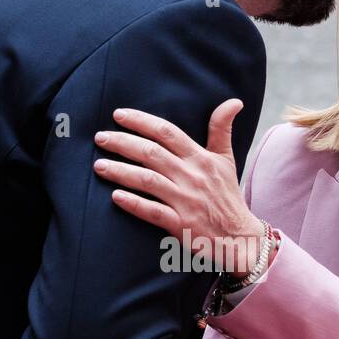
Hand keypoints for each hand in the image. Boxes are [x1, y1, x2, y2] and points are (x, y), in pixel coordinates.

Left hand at [93, 100, 265, 277]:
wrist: (239, 237)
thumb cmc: (227, 197)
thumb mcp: (227, 160)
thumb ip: (222, 129)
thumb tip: (233, 101)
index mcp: (201, 158)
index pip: (167, 133)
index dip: (141, 121)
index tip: (118, 115)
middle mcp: (192, 176)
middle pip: (152, 153)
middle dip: (123, 143)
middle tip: (100, 138)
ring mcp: (186, 201)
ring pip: (148, 180)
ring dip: (120, 171)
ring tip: (99, 166)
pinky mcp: (181, 224)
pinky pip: (153, 212)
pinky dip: (134, 203)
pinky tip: (115, 196)